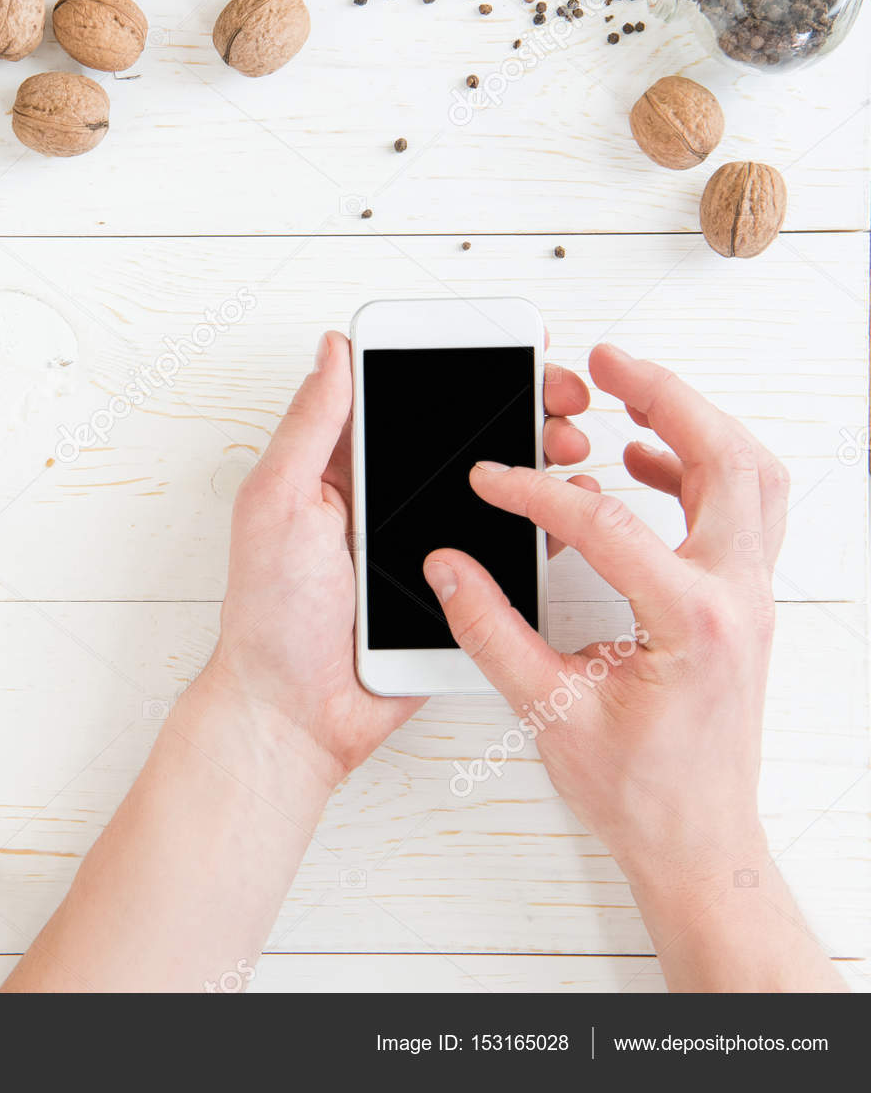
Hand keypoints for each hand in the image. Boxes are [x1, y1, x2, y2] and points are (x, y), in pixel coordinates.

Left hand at [201, 330, 592, 785]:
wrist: (295, 714)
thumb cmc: (270, 614)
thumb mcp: (278, 503)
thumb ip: (311, 426)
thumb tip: (335, 349)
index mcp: (341, 468)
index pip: (407, 396)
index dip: (459, 363)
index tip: (510, 344)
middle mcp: (388, 499)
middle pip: (467, 435)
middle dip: (521, 404)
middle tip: (560, 395)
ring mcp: (427, 543)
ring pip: (498, 488)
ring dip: (542, 457)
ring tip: (568, 445)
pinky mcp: (458, 589)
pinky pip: (509, 549)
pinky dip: (546, 525)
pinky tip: (570, 507)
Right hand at [422, 342, 782, 881]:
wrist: (697, 839)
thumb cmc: (638, 790)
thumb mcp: (548, 708)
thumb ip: (490, 629)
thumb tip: (448, 567)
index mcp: (692, 621)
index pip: (609, 522)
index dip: (536, 491)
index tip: (492, 478)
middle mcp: (737, 598)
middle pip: (725, 458)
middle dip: (665, 396)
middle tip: (606, 361)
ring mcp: (750, 598)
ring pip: (751, 475)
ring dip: (696, 422)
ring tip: (631, 392)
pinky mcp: (742, 603)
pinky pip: (744, 509)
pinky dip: (701, 468)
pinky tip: (644, 463)